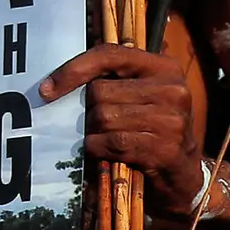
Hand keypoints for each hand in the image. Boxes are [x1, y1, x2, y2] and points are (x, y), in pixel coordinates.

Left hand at [40, 44, 202, 218]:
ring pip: (104, 118)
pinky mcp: (166, 148)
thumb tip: (55, 85)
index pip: (109, 55)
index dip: (73, 70)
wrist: (183, 175)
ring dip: (92, 133)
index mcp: (164, 67)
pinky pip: (113, 142)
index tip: (47, 89)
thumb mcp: (140, 98)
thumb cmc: (152, 131)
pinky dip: (99, 149)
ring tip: (101, 140)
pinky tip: (103, 152)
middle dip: (86, 112)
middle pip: (100, 91)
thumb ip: (112, 82)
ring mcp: (171, 119)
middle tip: (92, 126)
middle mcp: (172, 89)